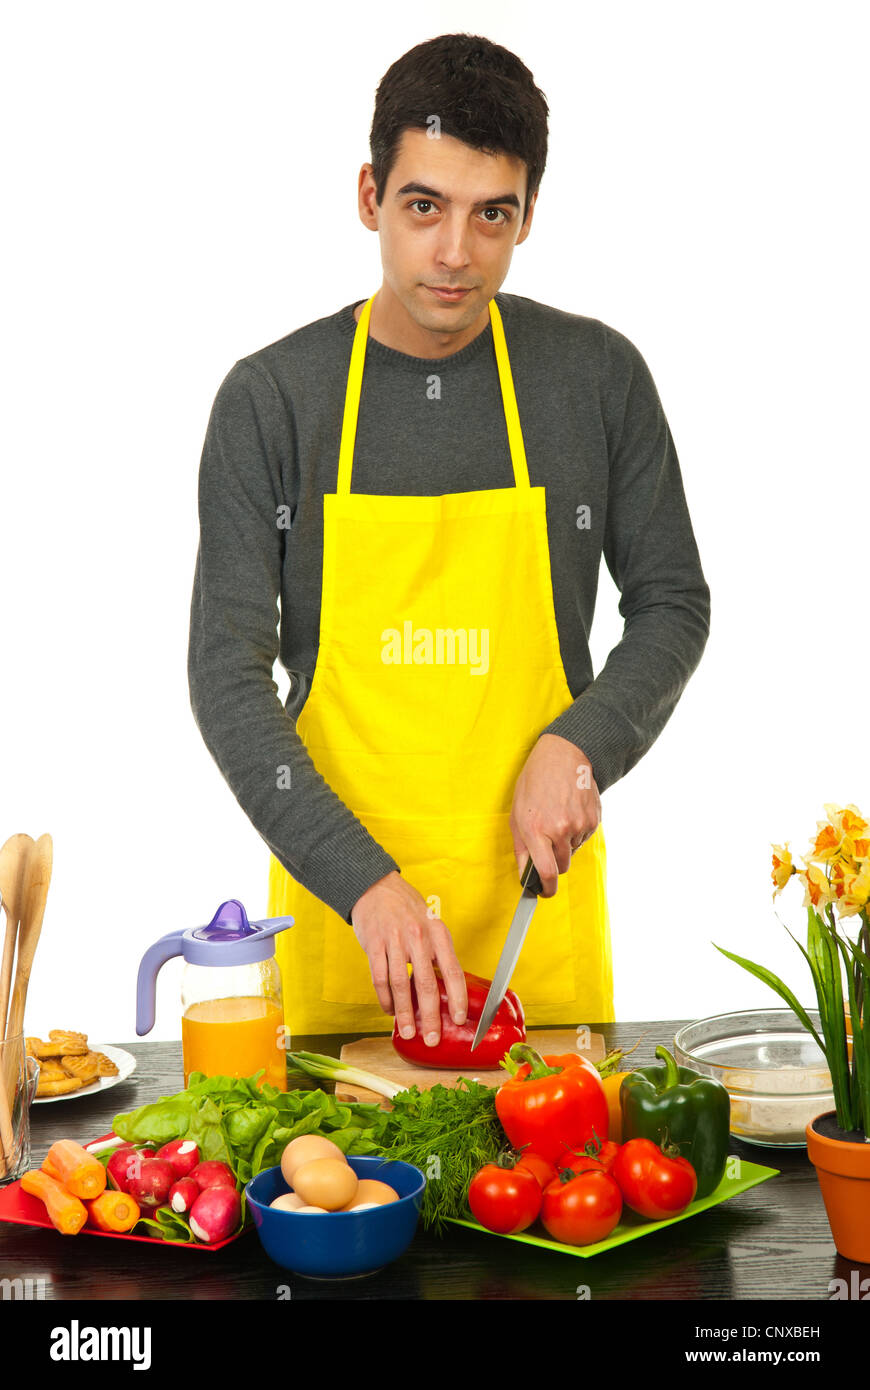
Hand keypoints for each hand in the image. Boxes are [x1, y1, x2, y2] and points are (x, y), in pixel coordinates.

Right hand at [350, 871, 467, 1046]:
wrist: (376, 888)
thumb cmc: (407, 909)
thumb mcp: (430, 924)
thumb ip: (438, 952)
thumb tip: (447, 988)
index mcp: (438, 933)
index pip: (452, 971)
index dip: (457, 998)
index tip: (458, 1019)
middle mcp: (418, 937)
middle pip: (426, 984)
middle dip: (430, 1016)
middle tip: (432, 1038)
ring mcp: (394, 941)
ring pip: (400, 985)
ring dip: (405, 1013)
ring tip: (409, 1031)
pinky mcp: (374, 945)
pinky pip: (380, 978)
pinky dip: (385, 999)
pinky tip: (389, 1010)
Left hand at [510, 734, 601, 896]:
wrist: (564, 756)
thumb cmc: (535, 782)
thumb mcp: (517, 813)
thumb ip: (521, 848)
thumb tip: (525, 874)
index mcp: (536, 829)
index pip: (546, 872)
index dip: (546, 889)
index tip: (544, 892)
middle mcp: (560, 829)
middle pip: (562, 867)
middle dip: (554, 863)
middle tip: (547, 844)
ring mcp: (579, 825)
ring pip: (572, 852)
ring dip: (565, 845)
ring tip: (557, 818)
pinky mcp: (593, 820)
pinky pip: (583, 838)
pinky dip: (576, 833)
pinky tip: (569, 812)